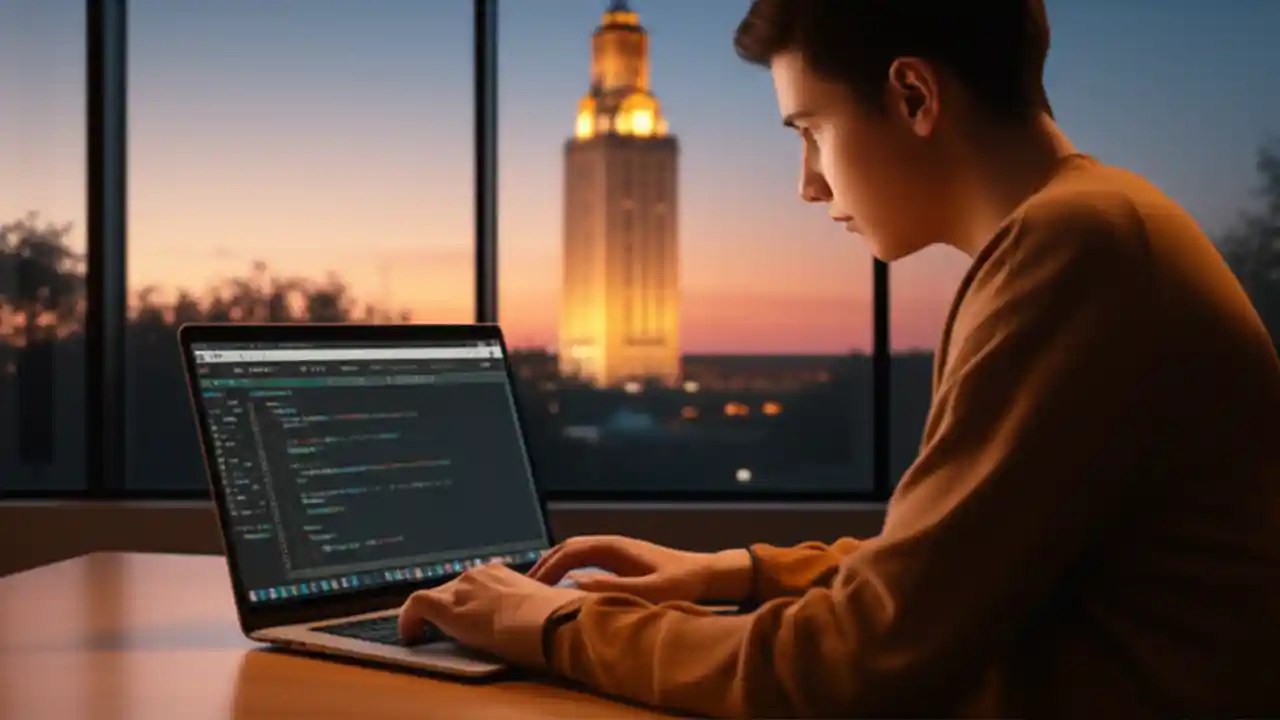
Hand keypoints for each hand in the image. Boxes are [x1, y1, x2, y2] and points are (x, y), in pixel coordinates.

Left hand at [398, 563, 585, 664]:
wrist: (547, 623)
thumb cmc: (553, 619)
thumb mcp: (540, 607)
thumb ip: (528, 607)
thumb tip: (534, 620)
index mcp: (502, 573)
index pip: (474, 584)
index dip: (467, 602)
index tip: (469, 618)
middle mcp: (478, 574)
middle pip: (451, 590)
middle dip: (446, 610)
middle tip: (445, 633)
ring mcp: (462, 588)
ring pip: (434, 597)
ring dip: (431, 617)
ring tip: (427, 637)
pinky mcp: (446, 607)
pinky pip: (415, 606)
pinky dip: (408, 620)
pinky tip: (411, 637)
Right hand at [528, 535, 751, 603]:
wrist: (705, 574)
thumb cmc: (682, 582)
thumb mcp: (652, 589)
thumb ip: (615, 588)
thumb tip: (576, 583)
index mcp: (615, 547)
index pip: (570, 552)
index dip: (548, 567)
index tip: (532, 586)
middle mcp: (611, 545)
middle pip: (567, 549)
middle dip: (544, 565)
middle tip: (524, 588)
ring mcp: (615, 552)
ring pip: (574, 554)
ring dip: (554, 567)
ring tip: (536, 589)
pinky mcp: (619, 562)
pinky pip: (585, 561)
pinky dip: (567, 570)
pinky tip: (561, 588)